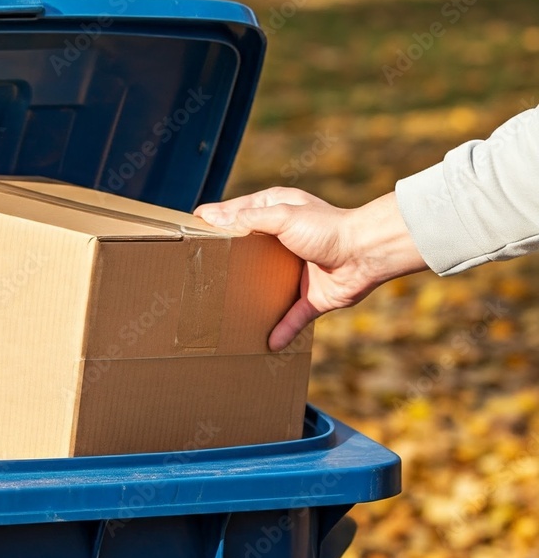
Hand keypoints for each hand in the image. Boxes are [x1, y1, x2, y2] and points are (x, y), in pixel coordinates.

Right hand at [194, 187, 427, 350]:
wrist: (366, 253)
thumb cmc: (326, 228)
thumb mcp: (282, 216)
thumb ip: (248, 218)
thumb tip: (215, 219)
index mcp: (277, 214)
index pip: (238, 215)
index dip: (216, 222)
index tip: (192, 230)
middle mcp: (285, 241)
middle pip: (249, 253)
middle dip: (229, 261)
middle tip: (201, 270)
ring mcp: (298, 271)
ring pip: (268, 287)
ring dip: (252, 298)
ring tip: (226, 308)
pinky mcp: (312, 297)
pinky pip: (293, 317)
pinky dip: (282, 330)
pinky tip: (268, 343)